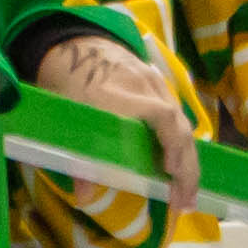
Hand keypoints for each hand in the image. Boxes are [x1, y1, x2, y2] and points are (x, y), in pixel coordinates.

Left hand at [24, 25, 204, 200]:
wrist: (74, 46)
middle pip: (178, 125)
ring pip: (181, 123)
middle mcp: (143, 86)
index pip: (159, 115)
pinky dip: (179, 145)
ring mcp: (155, 83)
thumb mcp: (61, 118)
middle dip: (186, 167)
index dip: (171, 144)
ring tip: (185, 193)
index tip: (171, 172)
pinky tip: (177, 170)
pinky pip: (176, 117)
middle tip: (186, 202)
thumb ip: (73, 155)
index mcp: (117, 94)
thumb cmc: (64, 85)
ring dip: (187, 160)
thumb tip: (84, 197)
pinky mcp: (159, 86)